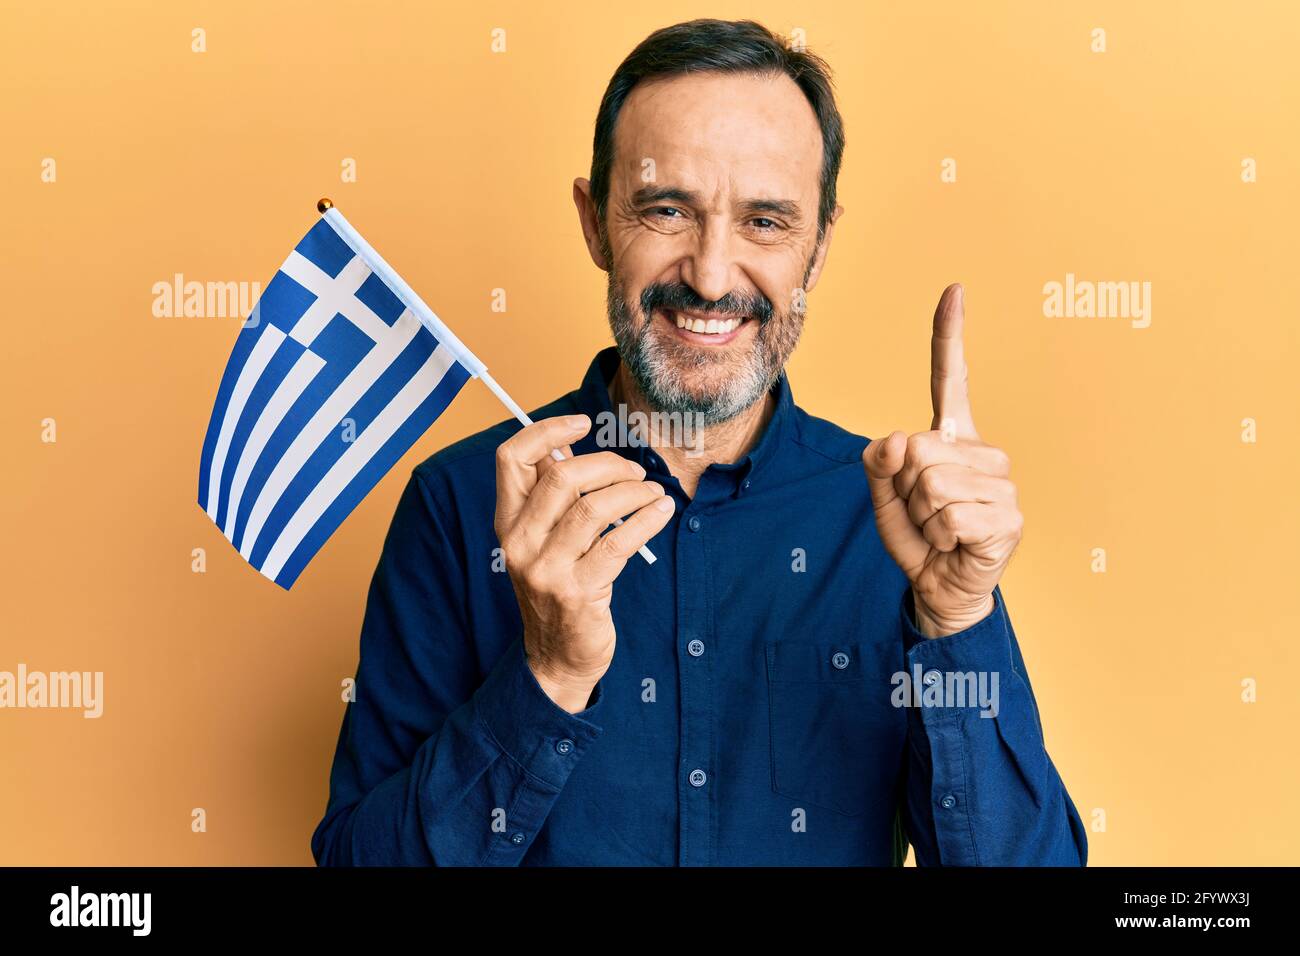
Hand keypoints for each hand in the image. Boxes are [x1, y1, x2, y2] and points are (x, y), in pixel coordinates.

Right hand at [494, 415, 674, 711]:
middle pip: (561, 477)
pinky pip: (619, 541)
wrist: (557, 657)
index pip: (512, 459)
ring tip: (652, 493)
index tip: (582, 424)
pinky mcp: (578, 591)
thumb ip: (553, 499)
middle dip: (607, 464)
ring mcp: (546, 570)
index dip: (547, 432)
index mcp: (507, 522)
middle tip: (633, 471)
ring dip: (632, 491)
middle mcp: (519, 543)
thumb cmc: (559, 587)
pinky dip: (647, 519)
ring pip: (594, 508)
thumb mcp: (543, 542)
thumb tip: (574, 446)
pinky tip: (661, 511)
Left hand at [862, 284, 1022, 636]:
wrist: (941, 588)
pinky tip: (954, 544)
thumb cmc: (918, 537)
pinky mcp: (1008, 517)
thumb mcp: (884, 497)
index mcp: (953, 438)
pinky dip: (938, 536)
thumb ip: (879, 463)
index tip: (953, 290)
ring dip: (921, 517)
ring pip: (932, 483)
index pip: (949, 379)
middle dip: (904, 489)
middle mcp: (983, 452)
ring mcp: (1001, 483)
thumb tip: (898, 438)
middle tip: (922, 514)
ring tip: (939, 530)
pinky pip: (950, 514)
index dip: (949, 336)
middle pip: (918, 449)